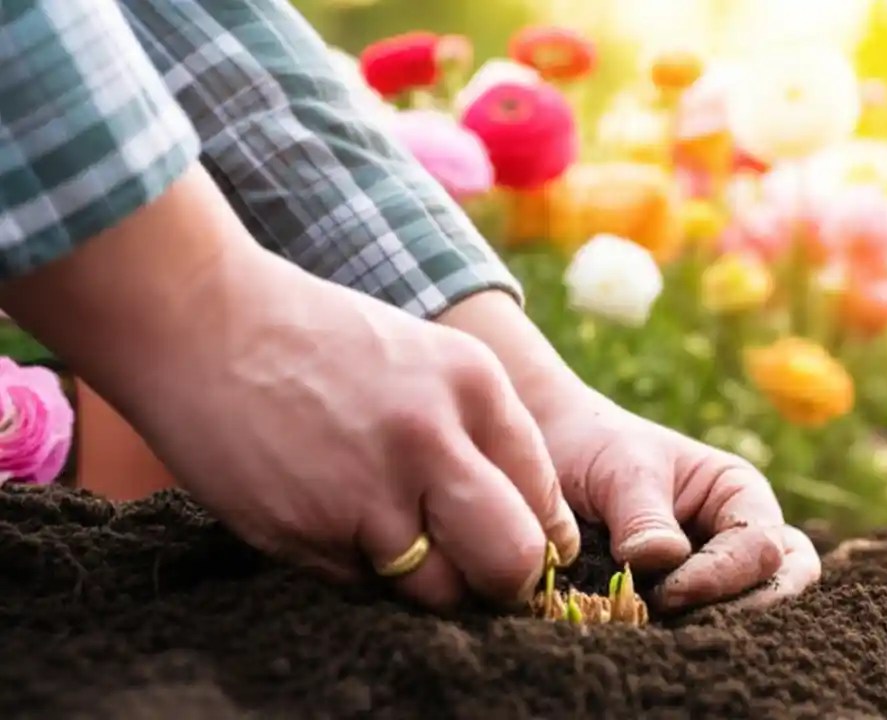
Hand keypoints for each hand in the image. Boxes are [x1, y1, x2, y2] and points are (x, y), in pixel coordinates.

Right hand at [0, 168, 579, 611]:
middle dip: (500, 583)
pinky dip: (355, 567)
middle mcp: (433, 438)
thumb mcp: (428, 362)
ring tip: (387, 534)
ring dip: (425, 582)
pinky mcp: (308, 532)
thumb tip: (537, 526)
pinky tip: (324, 511)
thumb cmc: (322, 343)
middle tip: (475, 573)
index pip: (544, 499)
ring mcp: (368, 490)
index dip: (536, 538)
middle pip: (510, 561)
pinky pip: (363, 585)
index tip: (515, 548)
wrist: (202, 322)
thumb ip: (482, 434)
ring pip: (439, 591)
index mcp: (475, 384)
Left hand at [538, 389, 821, 612]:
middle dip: (746, 609)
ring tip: (674, 640)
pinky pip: (714, 625)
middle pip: (784, 581)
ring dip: (726, 626)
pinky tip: (662, 646)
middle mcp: (745, 533)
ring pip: (761, 609)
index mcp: (740, 493)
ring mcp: (723, 571)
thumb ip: (643, 514)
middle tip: (687, 629)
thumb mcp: (619, 470)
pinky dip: (697, 636)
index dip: (720, 576)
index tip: (664, 593)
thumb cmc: (598, 450)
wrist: (560, 460)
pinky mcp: (692, 602)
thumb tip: (661, 560)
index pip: (759, 545)